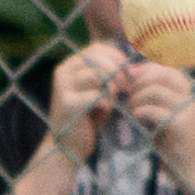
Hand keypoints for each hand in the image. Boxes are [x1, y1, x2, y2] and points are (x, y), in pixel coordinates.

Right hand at [46, 44, 127, 162]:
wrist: (70, 146)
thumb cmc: (89, 117)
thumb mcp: (99, 91)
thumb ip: (109, 76)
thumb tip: (132, 66)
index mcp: (70, 65)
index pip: (96, 48)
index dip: (116, 57)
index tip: (129, 72)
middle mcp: (63, 72)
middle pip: (98, 58)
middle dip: (118, 72)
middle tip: (126, 87)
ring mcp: (63, 87)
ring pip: (98, 76)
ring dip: (112, 88)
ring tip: (113, 100)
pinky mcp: (67, 103)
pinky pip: (97, 95)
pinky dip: (107, 103)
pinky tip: (105, 112)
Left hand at [119, 59, 194, 185]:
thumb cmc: (179, 143)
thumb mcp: (171, 113)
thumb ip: (157, 95)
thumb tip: (132, 73)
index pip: (168, 68)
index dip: (146, 69)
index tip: (129, 78)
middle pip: (161, 74)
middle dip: (140, 81)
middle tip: (126, 92)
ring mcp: (190, 109)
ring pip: (154, 90)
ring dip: (137, 98)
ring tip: (130, 108)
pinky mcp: (180, 124)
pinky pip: (151, 109)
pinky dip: (138, 111)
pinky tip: (135, 118)